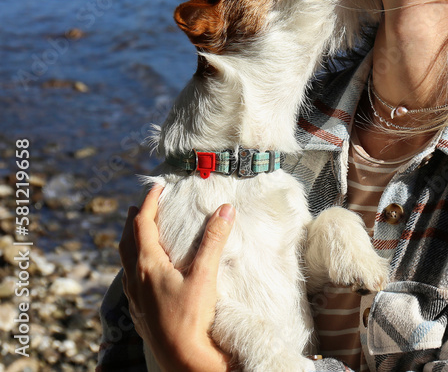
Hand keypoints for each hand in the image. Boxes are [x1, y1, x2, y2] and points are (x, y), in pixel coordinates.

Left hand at [119, 184, 233, 371]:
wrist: (181, 357)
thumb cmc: (191, 317)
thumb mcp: (205, 275)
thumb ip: (214, 241)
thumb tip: (225, 210)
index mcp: (148, 265)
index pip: (142, 225)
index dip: (149, 204)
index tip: (156, 188)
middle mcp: (136, 278)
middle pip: (127, 241)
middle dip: (134, 221)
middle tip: (141, 206)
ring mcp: (135, 297)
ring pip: (126, 261)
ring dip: (131, 242)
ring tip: (140, 234)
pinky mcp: (139, 311)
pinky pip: (131, 279)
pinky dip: (135, 264)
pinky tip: (145, 272)